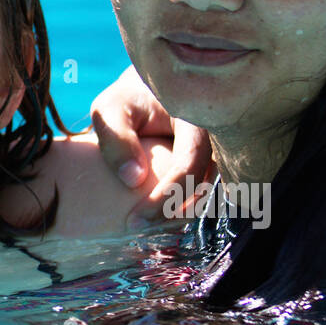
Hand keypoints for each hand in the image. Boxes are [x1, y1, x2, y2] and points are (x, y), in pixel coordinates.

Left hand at [90, 65, 213, 225]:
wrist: (144, 96)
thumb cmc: (125, 102)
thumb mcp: (111, 110)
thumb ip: (117, 139)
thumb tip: (134, 180)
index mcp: (196, 119)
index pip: (190, 164)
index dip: (167, 196)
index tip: (135, 219)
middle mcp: (215, 140)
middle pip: (203, 187)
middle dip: (171, 214)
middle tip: (136, 228)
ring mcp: (215, 156)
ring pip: (203, 195)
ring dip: (175, 216)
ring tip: (141, 226)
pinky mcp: (208, 168)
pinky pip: (198, 195)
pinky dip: (177, 210)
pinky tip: (151, 218)